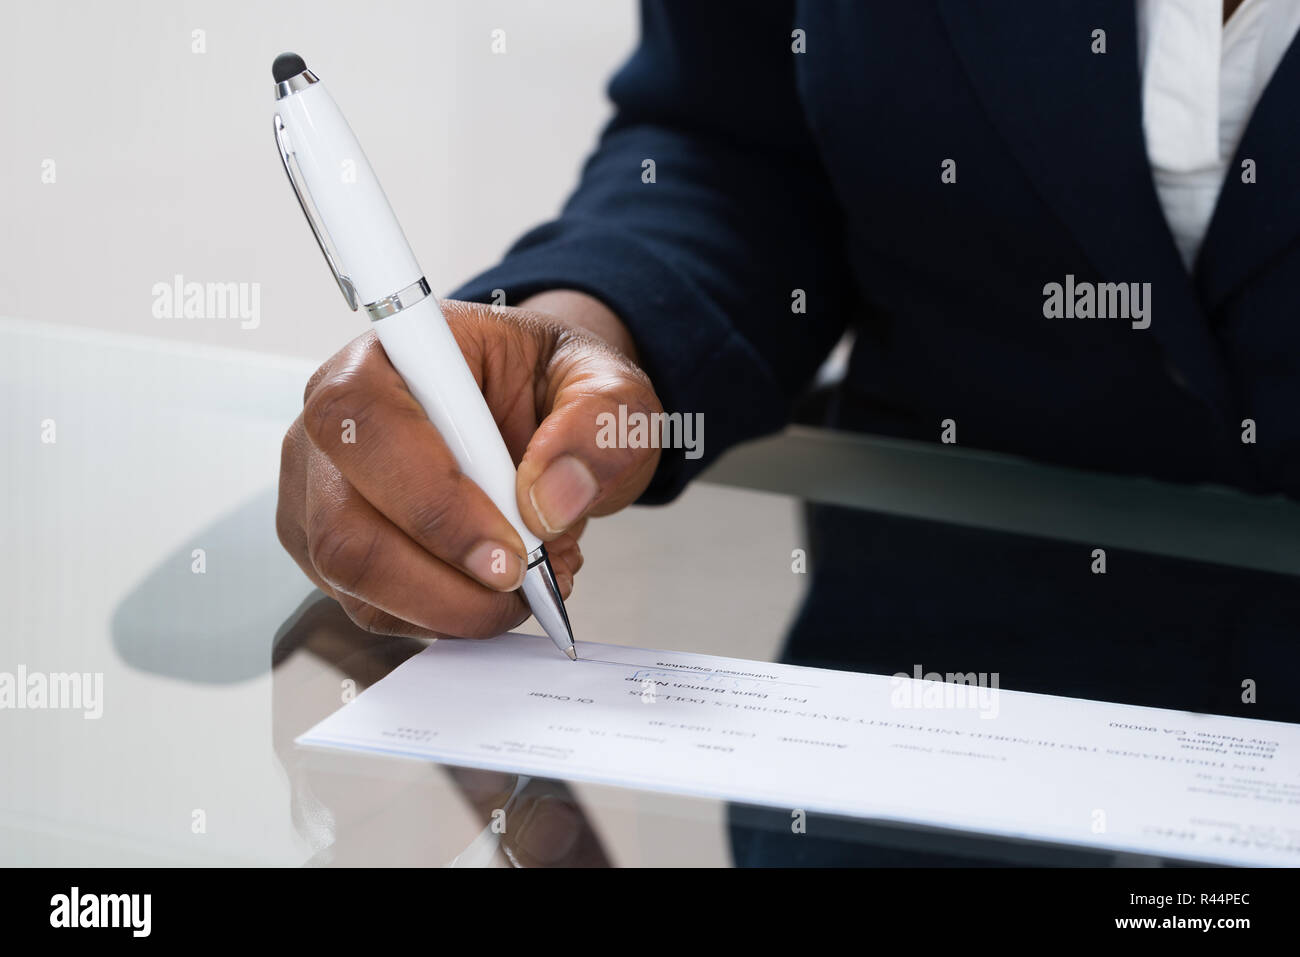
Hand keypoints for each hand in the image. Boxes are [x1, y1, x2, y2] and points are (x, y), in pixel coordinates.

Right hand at [276, 293, 661, 637]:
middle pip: (344, 530)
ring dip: (454, 605)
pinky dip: (446, 615)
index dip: (434, 504)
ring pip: (356, 583)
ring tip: (531, 576)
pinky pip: (375, 609)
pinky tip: (498, 585)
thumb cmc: (553, 389)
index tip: (512, 551)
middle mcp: (334, 425)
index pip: (371, 430)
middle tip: (526, 583)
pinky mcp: (332, 551)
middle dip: (445, 582)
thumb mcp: (610, 386)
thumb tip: (548, 501)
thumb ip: (598, 426)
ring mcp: (321, 493)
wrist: (540, 414)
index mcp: (391, 355)